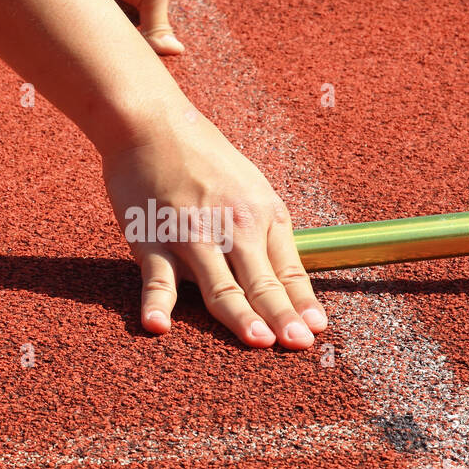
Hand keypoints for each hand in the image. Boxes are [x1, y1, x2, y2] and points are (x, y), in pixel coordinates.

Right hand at [101, 109, 327, 348]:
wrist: (152, 124)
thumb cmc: (203, 157)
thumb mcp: (250, 187)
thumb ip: (264, 231)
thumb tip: (283, 276)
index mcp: (262, 215)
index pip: (288, 270)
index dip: (302, 302)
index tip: (316, 329)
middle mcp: (233, 228)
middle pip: (261, 282)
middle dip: (282, 316)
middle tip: (298, 344)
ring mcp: (192, 237)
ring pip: (220, 286)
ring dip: (240, 316)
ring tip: (259, 342)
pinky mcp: (153, 240)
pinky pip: (157, 278)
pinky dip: (156, 303)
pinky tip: (158, 326)